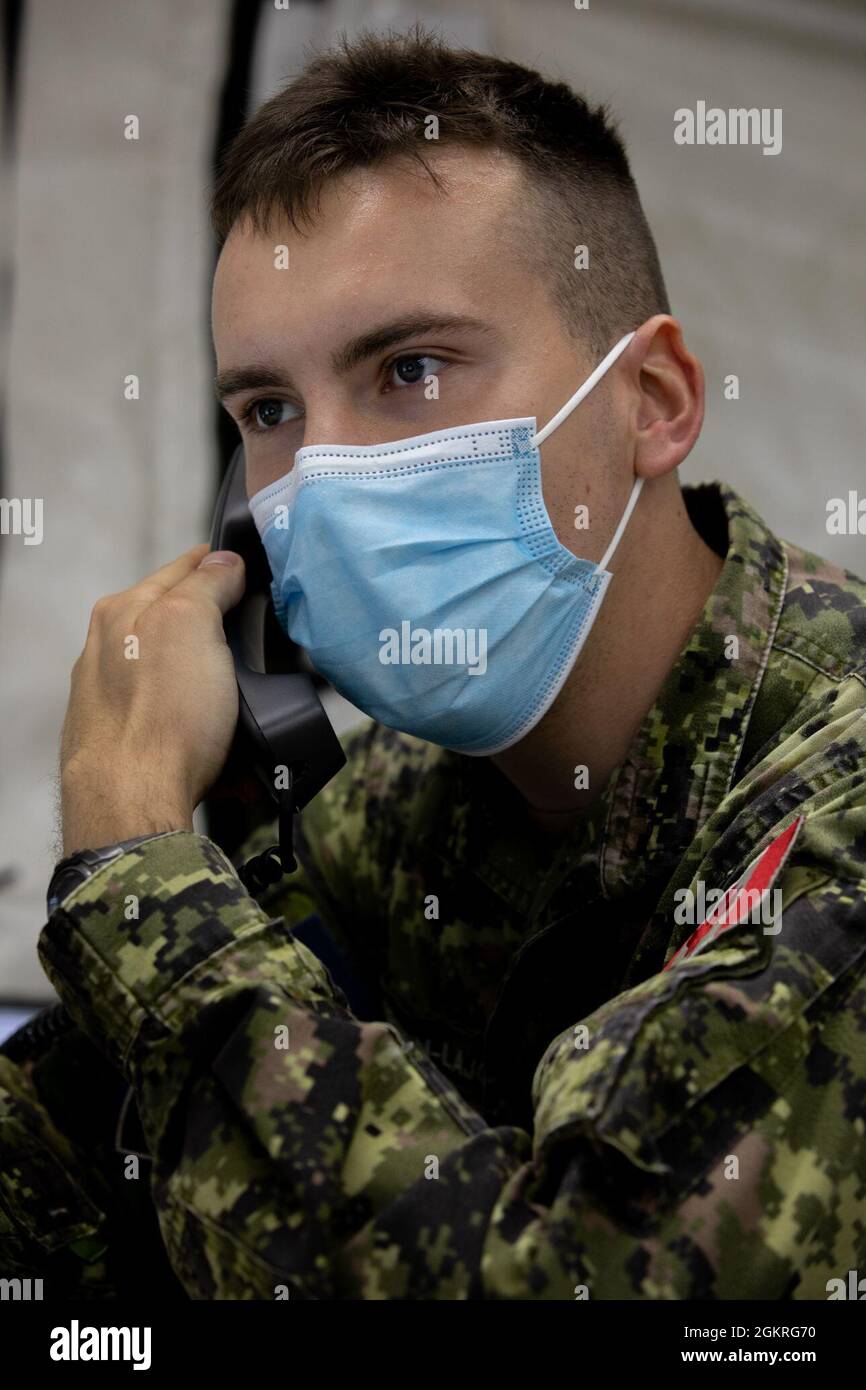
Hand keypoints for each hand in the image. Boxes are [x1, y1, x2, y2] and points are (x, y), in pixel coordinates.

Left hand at [59, 544, 244, 855]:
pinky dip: (216, 740)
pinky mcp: (131, 748)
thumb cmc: (160, 719)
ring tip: (255, 713)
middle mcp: (111, 654)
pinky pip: (186, 734)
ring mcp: (117, 704)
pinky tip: (237, 757)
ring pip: (187, 684)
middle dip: (225, 637)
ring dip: (226, 695)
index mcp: (122, 613)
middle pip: (183, 630)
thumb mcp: (191, 625)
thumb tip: (224, 561)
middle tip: (260, 645)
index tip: (249, 568)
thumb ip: (207, 583)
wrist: (132, 808)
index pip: (181, 571)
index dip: (220, 566)